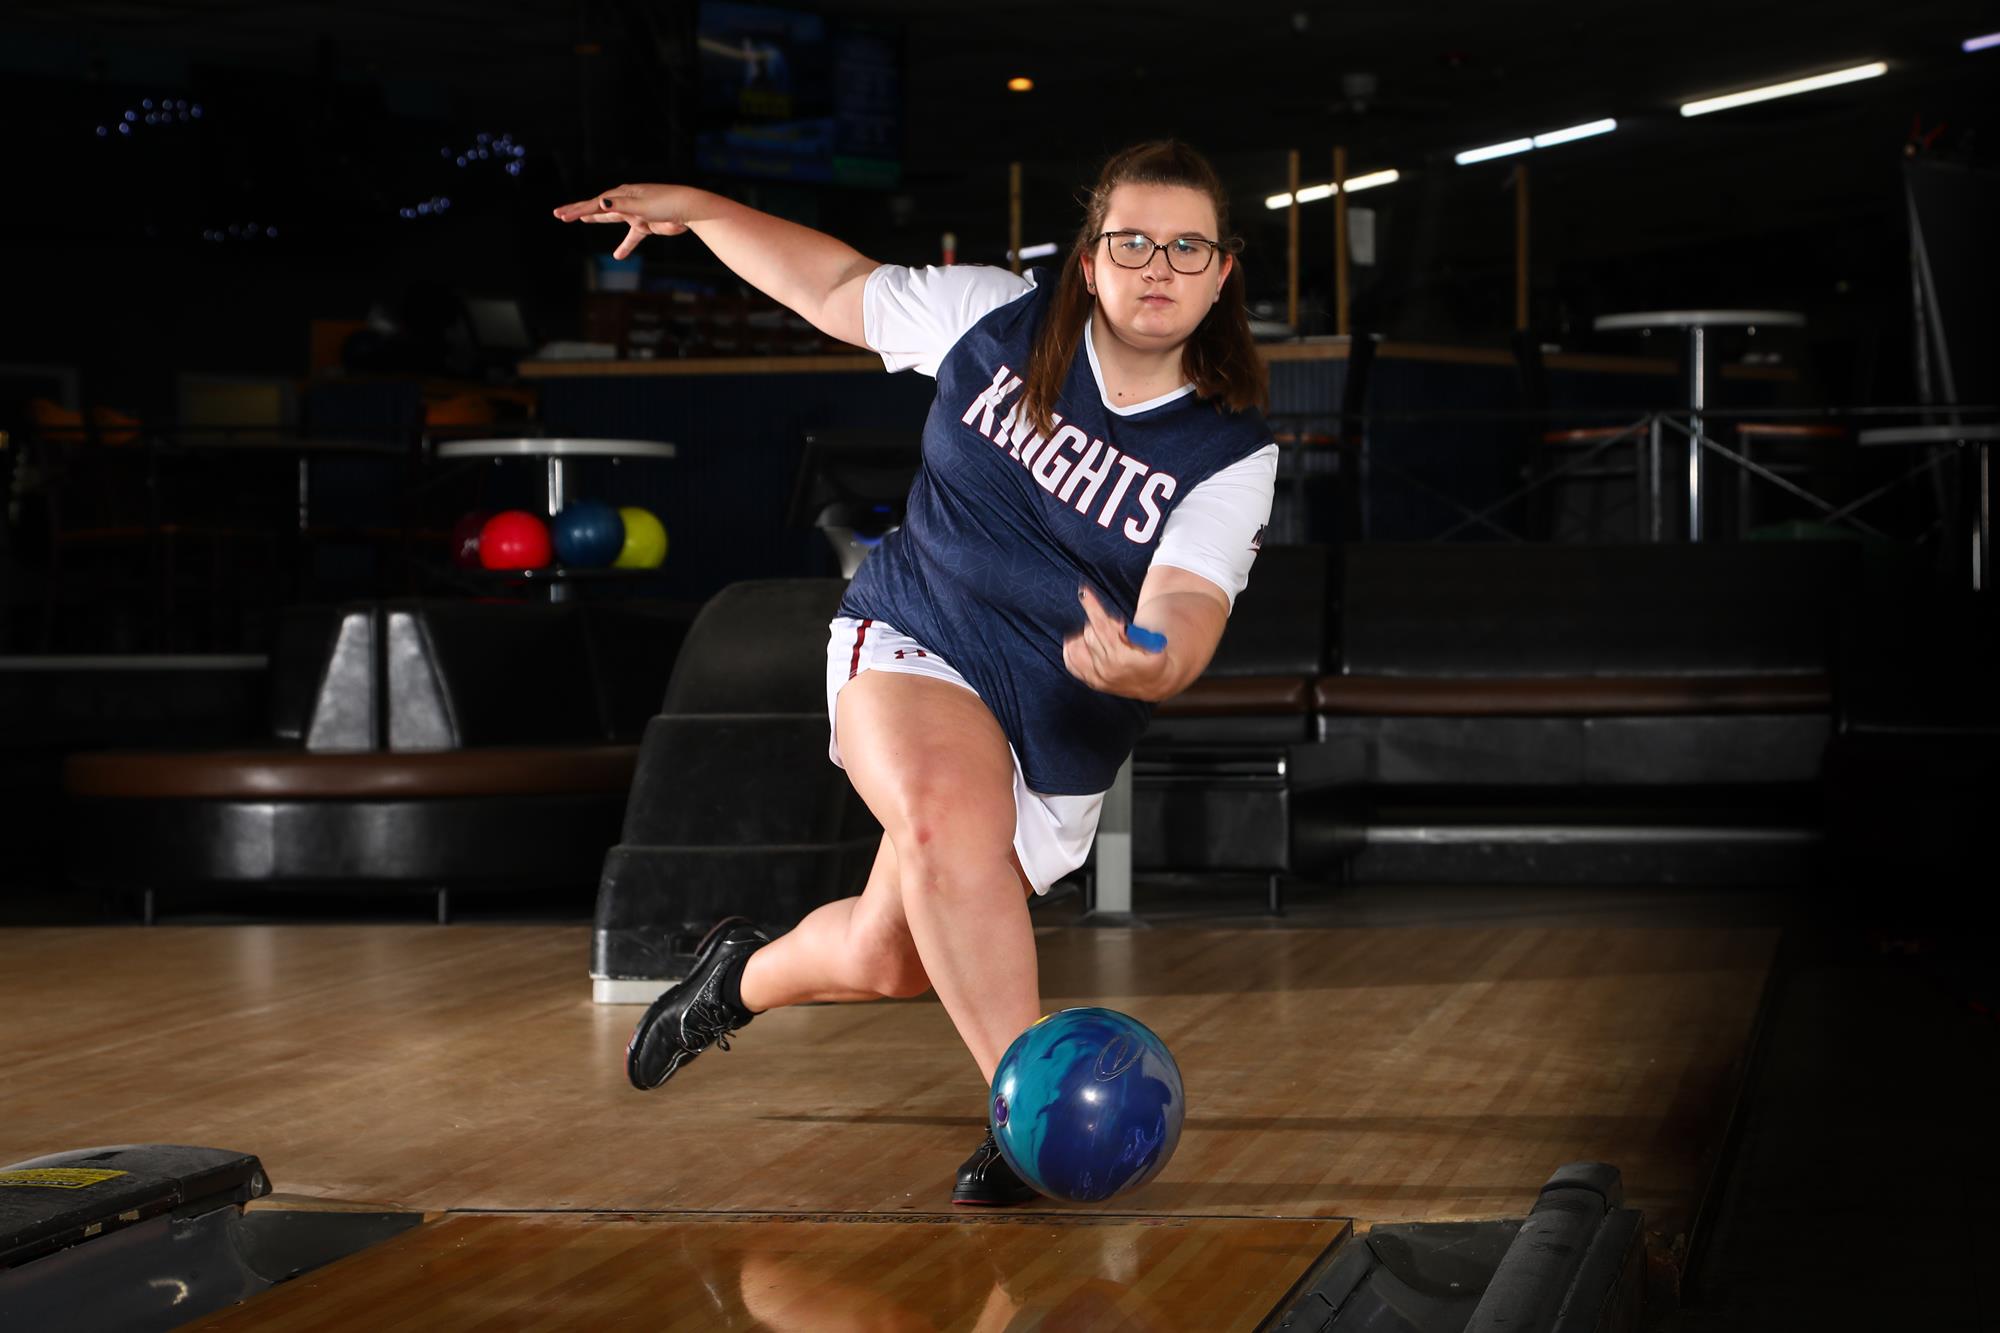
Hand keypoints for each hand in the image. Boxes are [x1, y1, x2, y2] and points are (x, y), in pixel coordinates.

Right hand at [552, 184, 694, 260]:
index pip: (595, 203)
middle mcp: (626, 201)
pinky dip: (625, 246)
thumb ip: (620, 206)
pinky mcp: (646, 224)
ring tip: (579, 219)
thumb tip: (601, 204)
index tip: (562, 216)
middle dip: (579, 210)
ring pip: (610, 217)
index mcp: (622, 195)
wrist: (689, 210)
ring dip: (595, 219)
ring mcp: (635, 212)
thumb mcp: (641, 206)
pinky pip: (631, 237)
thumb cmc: (666, 204)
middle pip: (598, 207)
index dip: (577, 209)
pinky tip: (617, 257)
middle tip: (559, 214)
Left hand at [1063, 586, 1171, 699]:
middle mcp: (1105, 670)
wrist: (1155, 683)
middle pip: (1089, 633)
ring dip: (1088, 636)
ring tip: (1105, 638)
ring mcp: (1095, 678)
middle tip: (1116, 628)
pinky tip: (1085, 644)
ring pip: (1076, 645)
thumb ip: (1138, 634)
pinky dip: (1074, 648)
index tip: (1084, 592)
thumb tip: (1120, 629)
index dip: (1093, 608)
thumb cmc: (1155, 657)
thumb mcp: (1156, 644)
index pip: (1101, 628)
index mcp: (1121, 659)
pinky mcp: (1090, 682)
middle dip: (1100, 623)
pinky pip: (1070, 661)